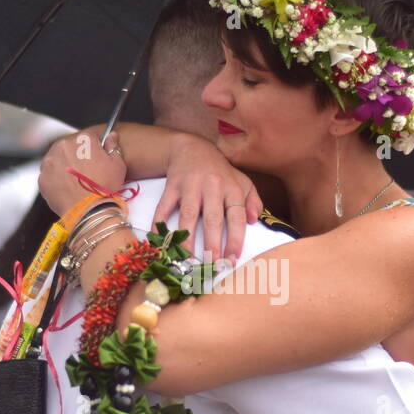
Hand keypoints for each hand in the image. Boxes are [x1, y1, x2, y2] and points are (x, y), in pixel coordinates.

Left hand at [39, 130, 127, 217]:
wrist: (88, 211)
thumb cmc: (104, 188)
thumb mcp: (118, 165)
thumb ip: (113, 146)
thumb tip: (111, 137)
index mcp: (83, 140)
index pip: (88, 138)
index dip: (94, 150)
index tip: (96, 160)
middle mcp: (63, 146)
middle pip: (70, 147)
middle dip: (77, 157)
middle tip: (87, 173)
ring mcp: (50, 162)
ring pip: (57, 160)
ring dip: (64, 167)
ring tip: (77, 182)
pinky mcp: (42, 177)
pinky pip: (50, 176)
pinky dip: (56, 181)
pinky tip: (68, 189)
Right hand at [151, 135, 261, 262]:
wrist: (192, 148)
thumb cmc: (220, 172)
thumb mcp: (242, 182)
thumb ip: (252, 201)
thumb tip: (254, 220)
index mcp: (232, 188)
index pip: (236, 217)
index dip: (235, 239)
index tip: (232, 259)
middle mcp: (213, 186)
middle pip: (212, 219)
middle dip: (212, 244)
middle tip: (211, 265)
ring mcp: (190, 186)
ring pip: (188, 215)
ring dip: (187, 239)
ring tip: (188, 259)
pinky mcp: (172, 185)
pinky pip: (165, 206)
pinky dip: (160, 223)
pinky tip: (160, 240)